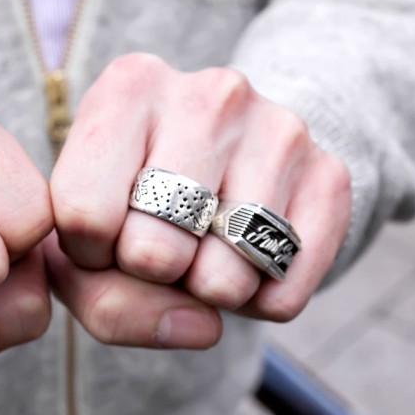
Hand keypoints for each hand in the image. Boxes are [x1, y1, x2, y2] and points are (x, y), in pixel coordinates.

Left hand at [50, 54, 350, 342]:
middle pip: (153, 253)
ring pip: (223, 282)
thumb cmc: (130, 203)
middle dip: (147, 274)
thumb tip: (203, 327)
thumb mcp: (83, 242)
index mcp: (130, 87)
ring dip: (204, 291)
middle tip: (158, 241)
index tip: (103, 231)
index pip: (85, 216)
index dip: (89, 252)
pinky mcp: (331, 175)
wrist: (229, 159)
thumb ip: (104, 300)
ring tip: (200, 247)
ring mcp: (280, 132)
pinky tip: (245, 261)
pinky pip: (283, 296)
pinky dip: (255, 304)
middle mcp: (212, 95)